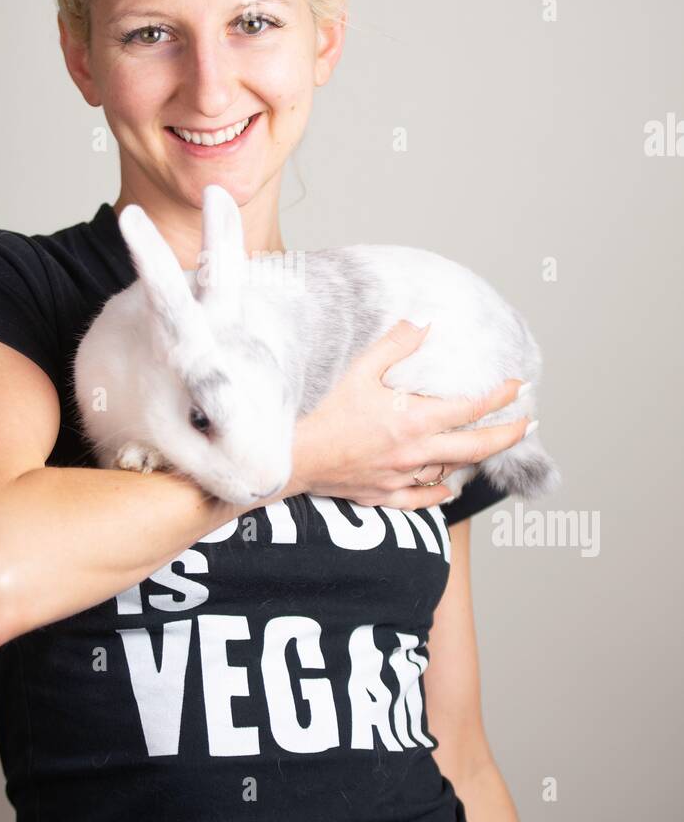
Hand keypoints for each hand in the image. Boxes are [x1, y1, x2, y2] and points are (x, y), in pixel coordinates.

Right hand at [270, 320, 530, 509]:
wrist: (294, 458)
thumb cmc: (323, 413)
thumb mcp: (359, 370)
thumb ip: (395, 346)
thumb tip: (423, 324)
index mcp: (414, 420)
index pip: (471, 408)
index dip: (500, 396)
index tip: (517, 386)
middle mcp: (416, 453)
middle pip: (477, 447)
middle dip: (508, 434)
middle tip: (528, 423)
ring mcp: (403, 478)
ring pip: (451, 470)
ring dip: (471, 457)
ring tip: (484, 443)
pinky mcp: (385, 495)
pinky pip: (423, 498)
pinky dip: (440, 490)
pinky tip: (446, 483)